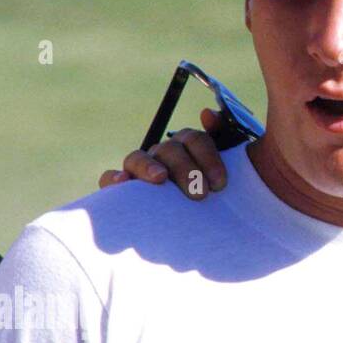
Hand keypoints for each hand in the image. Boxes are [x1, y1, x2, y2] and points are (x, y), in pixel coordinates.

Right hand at [98, 108, 228, 199]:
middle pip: (169, 150)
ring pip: (137, 157)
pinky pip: (110, 178)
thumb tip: (207, 113)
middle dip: (185, 169)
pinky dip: (114, 178)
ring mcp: (142, 170)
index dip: (208, 157)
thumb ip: (226, 137)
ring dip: (148, 166)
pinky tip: (123, 183)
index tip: (220, 184)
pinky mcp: (123, 189)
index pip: (195, 139)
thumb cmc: (220, 197)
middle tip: (200, 193)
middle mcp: (164, 155)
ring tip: (160, 179)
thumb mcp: (232, 171)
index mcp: (190, 147)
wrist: (208, 229)